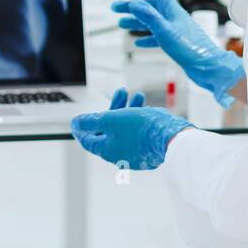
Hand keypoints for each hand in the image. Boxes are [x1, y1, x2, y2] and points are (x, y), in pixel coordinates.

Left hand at [70, 87, 192, 170]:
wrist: (171, 137)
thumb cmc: (142, 128)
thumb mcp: (112, 119)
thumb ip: (91, 121)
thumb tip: (76, 123)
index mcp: (107, 150)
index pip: (88, 140)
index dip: (82, 128)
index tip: (78, 120)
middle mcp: (119, 155)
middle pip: (109, 130)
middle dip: (113, 108)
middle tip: (120, 92)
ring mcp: (134, 153)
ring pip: (125, 128)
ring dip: (128, 109)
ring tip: (136, 94)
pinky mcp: (147, 150)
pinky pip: (137, 132)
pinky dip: (137, 118)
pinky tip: (144, 107)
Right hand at [112, 0, 245, 106]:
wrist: (208, 67)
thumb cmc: (191, 49)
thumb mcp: (166, 31)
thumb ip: (150, 17)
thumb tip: (134, 4)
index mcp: (173, 12)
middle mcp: (174, 19)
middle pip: (150, 7)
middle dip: (133, 6)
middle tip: (115, 7)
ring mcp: (176, 31)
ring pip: (152, 23)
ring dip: (137, 22)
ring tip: (121, 24)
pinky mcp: (177, 44)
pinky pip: (158, 37)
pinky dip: (147, 38)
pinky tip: (138, 43)